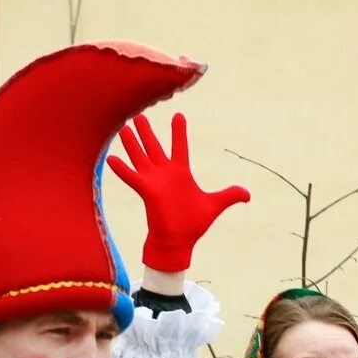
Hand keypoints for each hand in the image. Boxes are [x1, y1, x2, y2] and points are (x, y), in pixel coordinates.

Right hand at [107, 112, 249, 271]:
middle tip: (139, 115)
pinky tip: (110, 158)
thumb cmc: (192, 225)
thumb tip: (248, 195)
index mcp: (181, 173)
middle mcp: (165, 174)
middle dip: (147, 132)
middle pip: (155, 147)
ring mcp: (154, 182)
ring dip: (131, 143)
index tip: (178, 115)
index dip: (179, 132)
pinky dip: (121, 169)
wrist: (178, 243)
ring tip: (123, 126)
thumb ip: (229, 195)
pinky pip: (131, 178)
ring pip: (141, 156)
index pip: (180, 147)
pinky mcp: (146, 192)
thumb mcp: (215, 205)